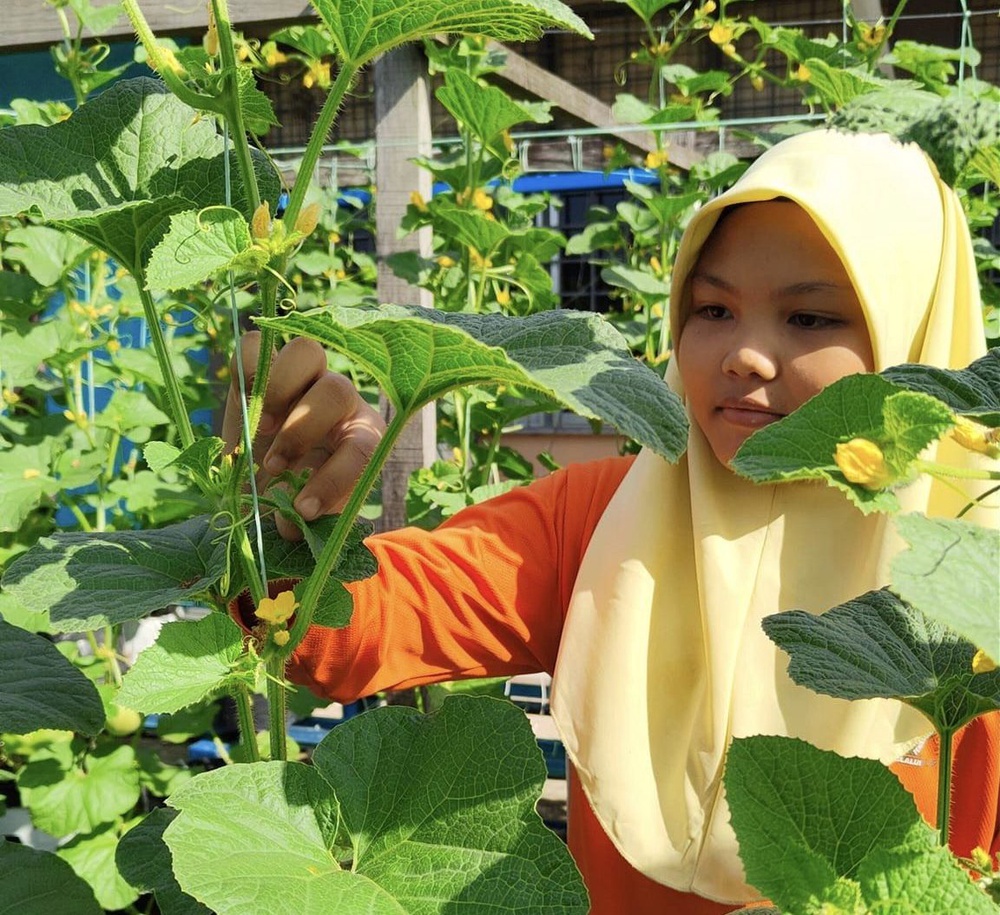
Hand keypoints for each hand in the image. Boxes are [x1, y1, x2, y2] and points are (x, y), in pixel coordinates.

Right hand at [221, 332, 385, 539]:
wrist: (264, 477)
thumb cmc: (294, 495)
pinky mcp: (260, 367)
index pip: (361, 449)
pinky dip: (246, 367)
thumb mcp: (305, 513)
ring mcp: (302, 378)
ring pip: (305, 352)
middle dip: (302, 431)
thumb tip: (293, 520)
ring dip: (278, 391)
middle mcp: (340, 400)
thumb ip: (306, 518)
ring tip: (259, 430)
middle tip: (276, 466)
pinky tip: (243, 404)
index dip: (333, 480)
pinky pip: (255, 345)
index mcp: (363, 436)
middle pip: (336, 390)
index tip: (303, 510)